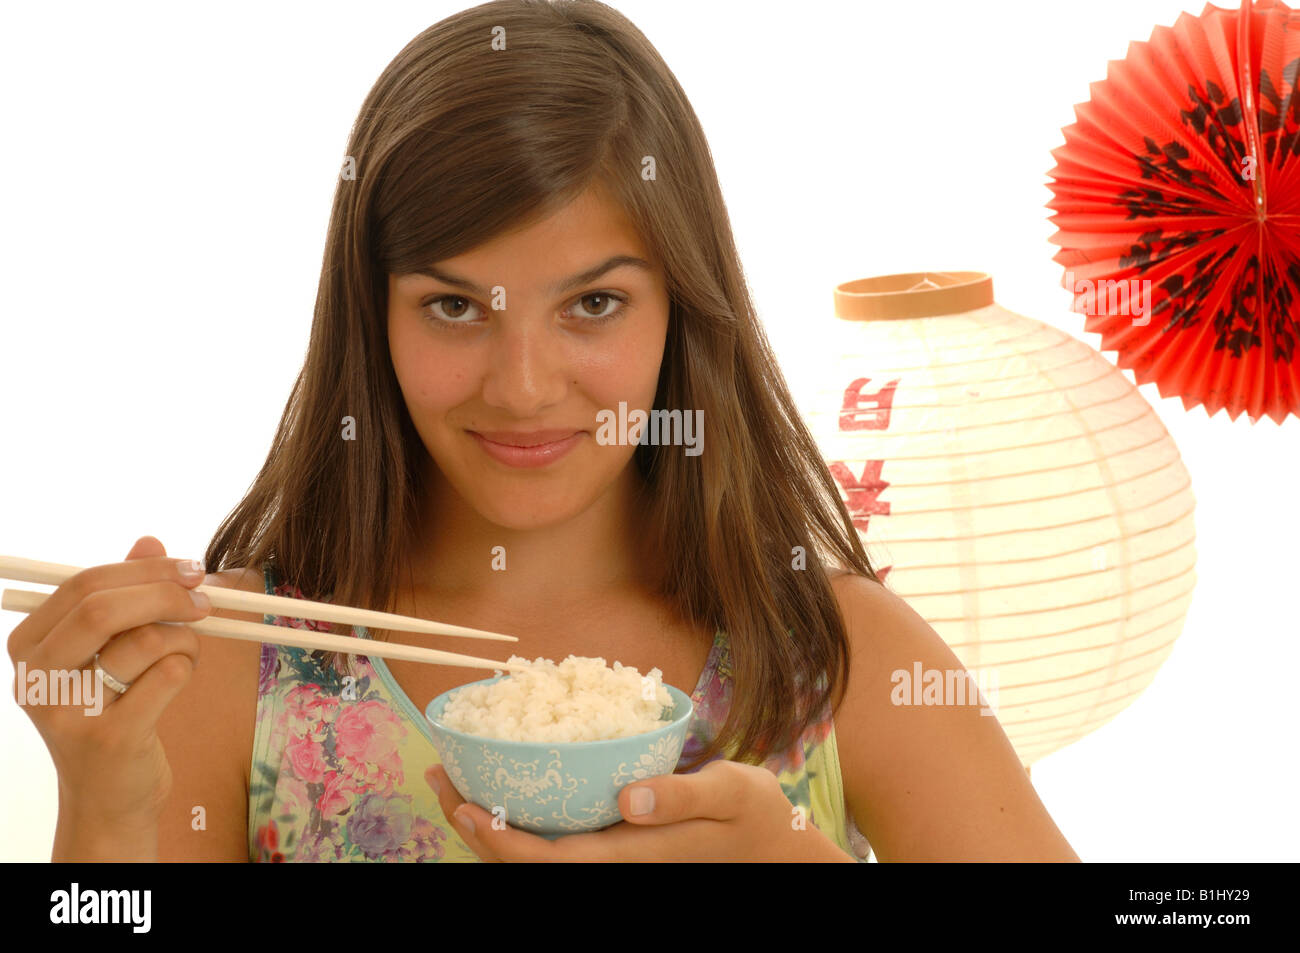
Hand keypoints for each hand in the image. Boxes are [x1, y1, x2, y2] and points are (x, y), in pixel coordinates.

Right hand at [8, 536, 209, 842]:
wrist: (109, 795)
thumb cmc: (112, 709)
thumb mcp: (108, 650)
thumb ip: (125, 595)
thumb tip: (149, 541)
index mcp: (31, 645)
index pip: (84, 584)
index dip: (145, 569)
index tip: (191, 568)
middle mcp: (37, 677)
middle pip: (104, 609)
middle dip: (167, 594)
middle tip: (205, 600)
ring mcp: (68, 711)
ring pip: (144, 643)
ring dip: (184, 641)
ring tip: (186, 655)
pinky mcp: (109, 739)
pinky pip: (168, 678)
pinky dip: (187, 671)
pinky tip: (178, 682)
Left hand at [425, 759, 854, 861]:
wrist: (772, 850)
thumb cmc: (754, 815)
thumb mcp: (732, 792)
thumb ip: (683, 797)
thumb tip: (629, 799)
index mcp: (633, 857)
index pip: (554, 862)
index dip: (503, 842)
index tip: (467, 808)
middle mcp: (613, 869)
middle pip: (528, 866)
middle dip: (474, 830)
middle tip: (437, 778)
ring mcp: (610, 865)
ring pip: (532, 860)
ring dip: (484, 829)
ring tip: (447, 782)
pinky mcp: (611, 855)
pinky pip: (549, 848)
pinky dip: (512, 825)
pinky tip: (496, 793)